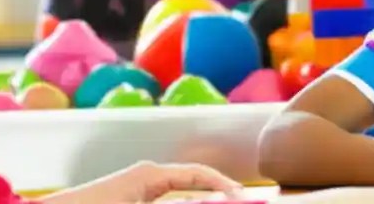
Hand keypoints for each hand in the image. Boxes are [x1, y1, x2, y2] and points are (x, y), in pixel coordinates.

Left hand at [41, 161, 240, 202]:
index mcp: (151, 174)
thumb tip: (212, 200)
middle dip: (211, 199)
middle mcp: (147, 180)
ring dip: (195, 201)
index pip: (200, 175)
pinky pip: (162, 202)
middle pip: (191, 190)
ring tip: (216, 203)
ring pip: (177, 199)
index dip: (225, 188)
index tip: (244, 200)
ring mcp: (137, 194)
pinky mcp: (129, 202)